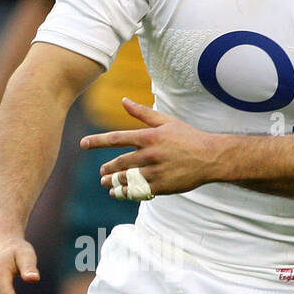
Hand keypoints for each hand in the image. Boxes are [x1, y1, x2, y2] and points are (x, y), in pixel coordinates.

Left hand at [80, 99, 217, 198]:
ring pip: (126, 179)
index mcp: (148, 136)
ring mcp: (154, 172)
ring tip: (106, 183)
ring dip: (113, 183)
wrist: (210, 158)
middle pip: (119, 163)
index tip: (83, 144)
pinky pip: (137, 191)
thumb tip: (123, 100)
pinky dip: (126, 193)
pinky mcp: (160, 187)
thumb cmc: (188, 137)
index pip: (116, 138)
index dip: (97, 141)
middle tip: (101, 172)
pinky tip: (119, 193)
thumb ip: (142, 113)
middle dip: (107, 169)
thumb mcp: (166, 121)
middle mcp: (149, 154)